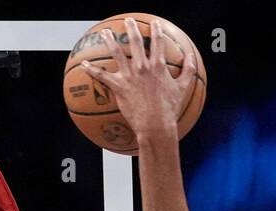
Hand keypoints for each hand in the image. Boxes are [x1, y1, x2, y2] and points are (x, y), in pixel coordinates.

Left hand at [80, 17, 197, 144]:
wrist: (156, 124)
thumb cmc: (169, 109)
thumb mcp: (182, 88)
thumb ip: (188, 71)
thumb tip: (192, 57)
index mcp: (158, 66)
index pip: (158, 42)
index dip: (156, 30)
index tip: (154, 23)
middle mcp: (143, 66)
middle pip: (135, 41)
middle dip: (131, 28)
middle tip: (128, 21)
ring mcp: (130, 75)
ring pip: (116, 53)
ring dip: (109, 41)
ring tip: (104, 33)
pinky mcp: (119, 86)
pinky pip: (102, 76)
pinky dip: (92, 70)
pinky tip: (84, 64)